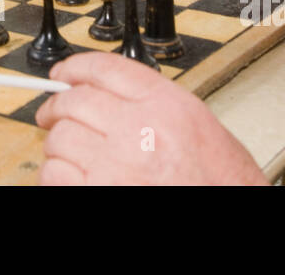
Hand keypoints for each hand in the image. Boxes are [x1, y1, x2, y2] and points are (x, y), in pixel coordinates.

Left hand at [35, 52, 266, 184]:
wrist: (234, 218)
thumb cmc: (222, 184)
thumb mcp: (198, 127)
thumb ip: (155, 104)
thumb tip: (107, 94)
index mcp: (167, 106)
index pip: (105, 69)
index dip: (76, 66)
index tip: (63, 73)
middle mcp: (139, 130)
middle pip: (75, 101)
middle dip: (57, 106)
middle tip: (51, 114)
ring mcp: (116, 166)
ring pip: (60, 138)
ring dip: (58, 145)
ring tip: (68, 153)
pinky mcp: (98, 194)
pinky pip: (56, 176)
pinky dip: (55, 175)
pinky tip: (69, 177)